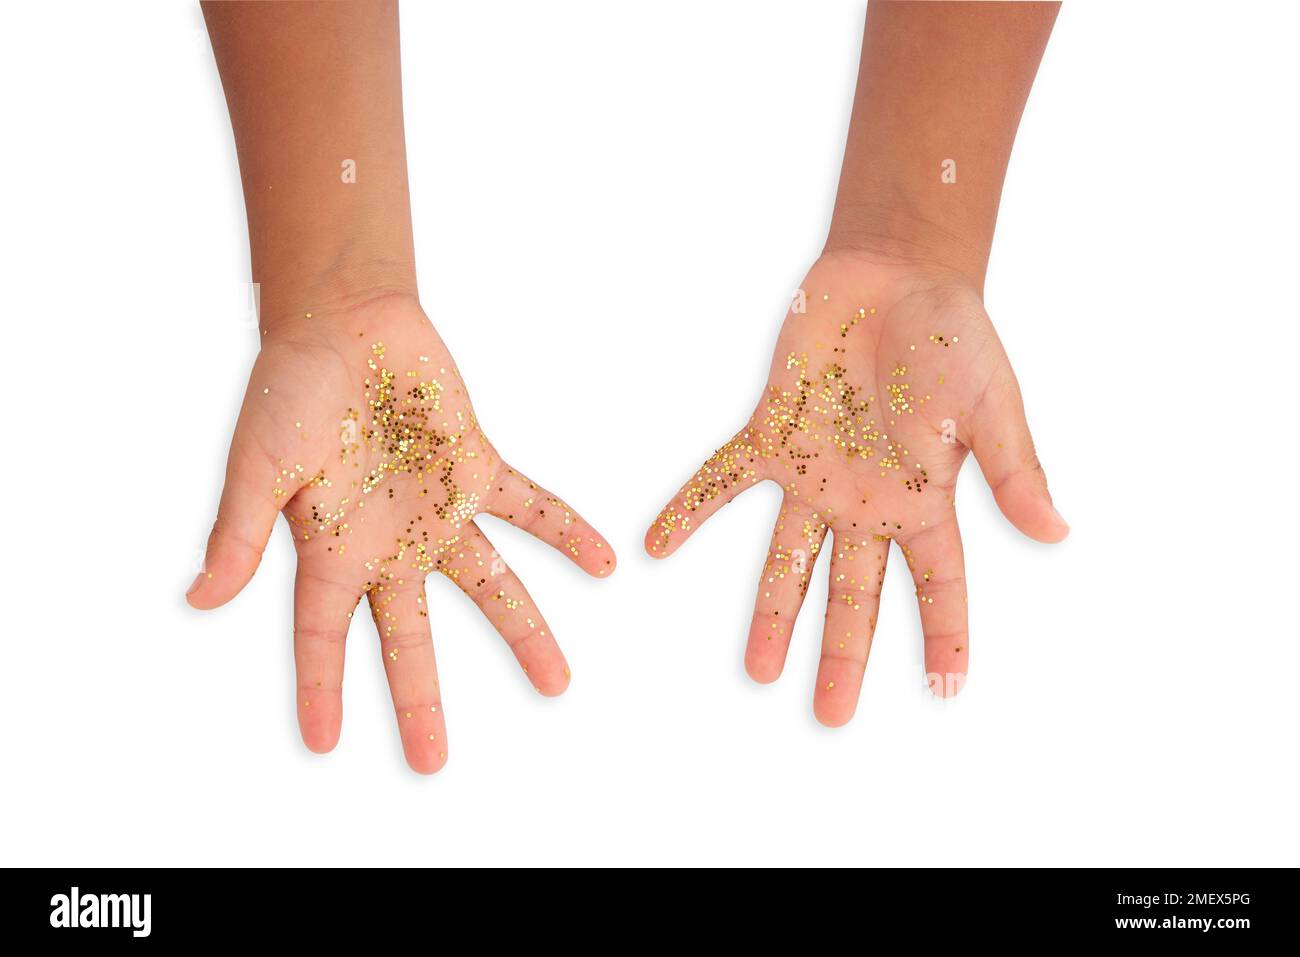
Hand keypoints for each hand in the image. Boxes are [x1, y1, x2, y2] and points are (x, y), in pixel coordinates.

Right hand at [187, 293, 614, 772]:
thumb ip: (241, 532)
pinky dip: (567, 532)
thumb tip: (202, 599)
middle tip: (432, 763)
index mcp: (329, 548)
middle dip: (420, 697)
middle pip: (408, 635)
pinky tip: (603, 565)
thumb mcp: (257, 464)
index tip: (324, 744)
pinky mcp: (476, 468)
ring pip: (489, 585)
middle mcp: (389, 542)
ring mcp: (437, 511)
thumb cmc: (290, 389)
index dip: (321, 689)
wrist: (344, 323)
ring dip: (524, 631)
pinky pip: (530, 508)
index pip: (321, 636)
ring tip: (558, 684)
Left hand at [644, 252, 1065, 723]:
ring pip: (788, 557)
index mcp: (924, 498)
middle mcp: (866, 500)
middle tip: (830, 714)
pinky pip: (723, 479)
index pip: (937, 585)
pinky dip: (691, 509)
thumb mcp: (992, 404)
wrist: (893, 273)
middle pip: (854, 594)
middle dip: (844, 653)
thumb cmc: (952, 333)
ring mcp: (816, 472)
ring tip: (757, 671)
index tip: (947, 692)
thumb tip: (1055, 531)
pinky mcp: (771, 432)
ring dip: (772, 612)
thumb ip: (1011, 470)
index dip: (944, 638)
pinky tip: (658, 546)